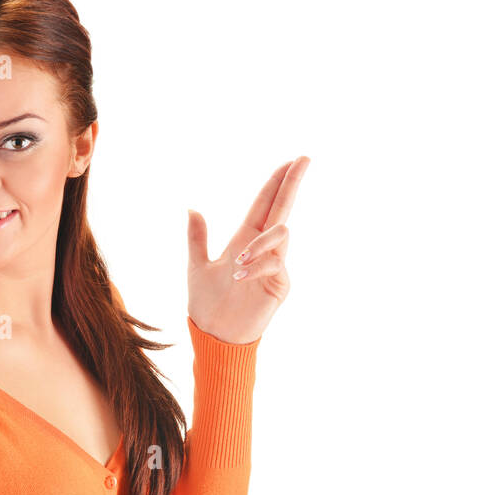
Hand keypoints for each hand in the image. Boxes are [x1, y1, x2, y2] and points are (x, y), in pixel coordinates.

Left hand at [187, 156, 309, 343]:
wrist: (213, 336)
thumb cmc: (206, 305)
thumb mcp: (197, 266)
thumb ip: (197, 238)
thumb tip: (191, 208)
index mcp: (244, 240)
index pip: (264, 204)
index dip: (276, 182)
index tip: (291, 161)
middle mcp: (262, 249)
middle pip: (282, 209)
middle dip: (291, 184)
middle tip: (303, 159)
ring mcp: (274, 266)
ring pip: (280, 234)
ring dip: (261, 241)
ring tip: (238, 262)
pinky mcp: (279, 285)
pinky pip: (274, 264)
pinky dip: (257, 265)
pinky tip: (240, 275)